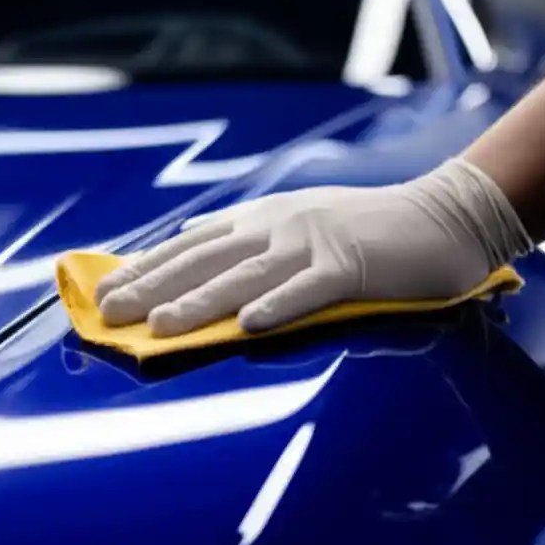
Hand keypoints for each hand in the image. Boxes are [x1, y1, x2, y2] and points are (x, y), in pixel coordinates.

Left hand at [94, 158, 532, 335]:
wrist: (443, 217)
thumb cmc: (363, 231)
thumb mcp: (294, 228)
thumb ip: (244, 244)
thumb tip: (185, 253)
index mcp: (260, 221)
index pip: (189, 246)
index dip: (143, 269)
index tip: (102, 294)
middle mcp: (277, 228)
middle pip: (204, 260)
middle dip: (152, 288)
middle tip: (109, 314)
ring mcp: (313, 245)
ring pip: (246, 277)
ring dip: (200, 301)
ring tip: (160, 325)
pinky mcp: (352, 268)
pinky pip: (309, 291)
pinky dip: (278, 307)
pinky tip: (249, 327)